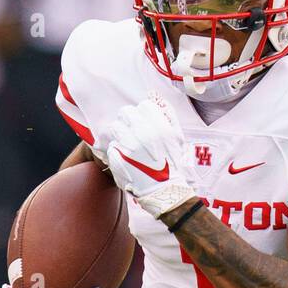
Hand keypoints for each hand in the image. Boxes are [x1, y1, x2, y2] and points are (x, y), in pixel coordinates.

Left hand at [102, 98, 196, 217]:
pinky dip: (115, 150)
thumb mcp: (177, 137)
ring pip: (114, 127)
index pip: (144, 106)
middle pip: (126, 113)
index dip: (143, 114)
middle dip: (128, 121)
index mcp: (159, 126)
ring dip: (119, 134)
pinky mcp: (117, 157)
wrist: (164, 191)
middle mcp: (143, 133)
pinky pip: (110, 145)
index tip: (144, 124)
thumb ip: (168, 114)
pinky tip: (123, 158)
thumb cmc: (172, 164)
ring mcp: (128, 146)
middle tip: (132, 132)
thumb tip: (154, 96)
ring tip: (126, 145)